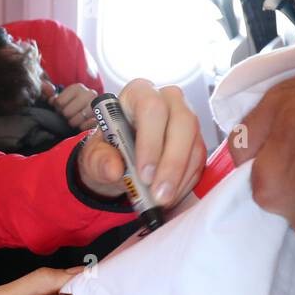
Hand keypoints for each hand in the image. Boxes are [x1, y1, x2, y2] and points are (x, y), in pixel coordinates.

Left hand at [50, 82, 98, 131]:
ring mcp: (96, 107)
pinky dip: (81, 127)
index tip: (61, 107)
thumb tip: (47, 93)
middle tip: (68, 115)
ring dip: (73, 122)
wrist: (92, 110)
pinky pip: (84, 127)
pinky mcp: (100, 118)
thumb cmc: (74, 104)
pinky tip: (81, 124)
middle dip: (65, 115)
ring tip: (74, 120)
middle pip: (66, 112)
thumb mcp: (62, 97)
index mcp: (78, 88)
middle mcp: (89, 94)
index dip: (58, 107)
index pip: (59, 102)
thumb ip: (52, 95)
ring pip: (75, 121)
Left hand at [77, 79, 205, 207]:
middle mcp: (168, 100)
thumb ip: (99, 160)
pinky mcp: (196, 141)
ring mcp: (187, 119)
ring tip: (163, 200)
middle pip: (183, 122)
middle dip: (172, 162)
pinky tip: (171, 196)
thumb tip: (113, 169)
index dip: (151, 141)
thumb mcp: (94, 155)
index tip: (144, 174)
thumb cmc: (108, 148)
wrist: (119, 158)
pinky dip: (186, 182)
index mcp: (139, 93)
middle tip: (158, 194)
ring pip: (194, 144)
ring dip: (180, 177)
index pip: (151, 107)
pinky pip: (199, 160)